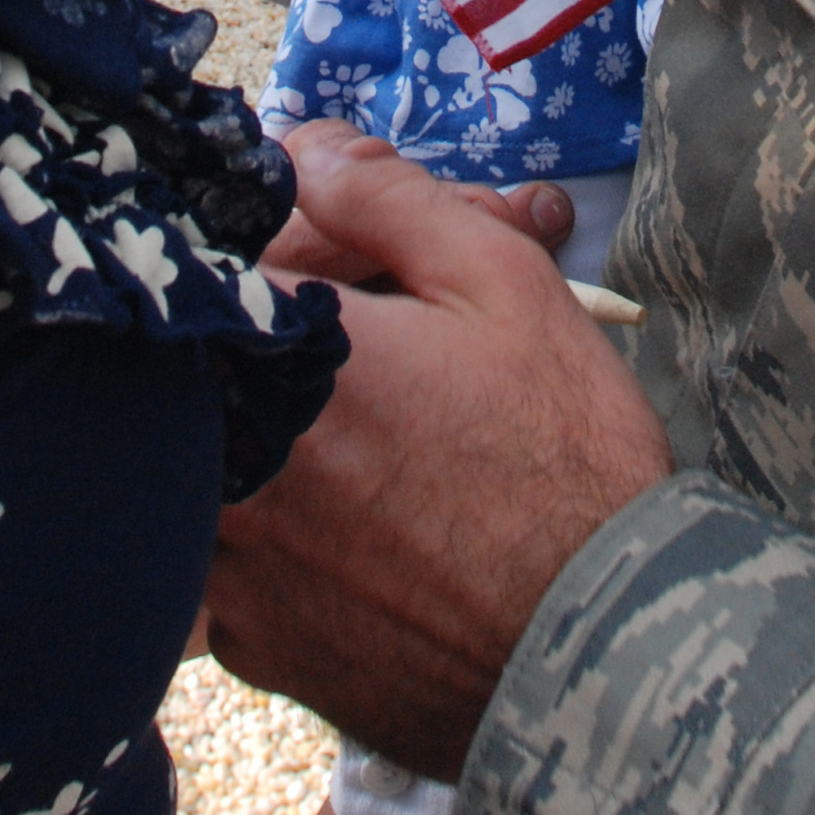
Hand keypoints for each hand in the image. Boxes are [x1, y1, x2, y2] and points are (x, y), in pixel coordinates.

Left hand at [209, 128, 671, 775]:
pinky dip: (284, 517)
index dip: (292, 235)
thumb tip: (306, 151)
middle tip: (393, 338)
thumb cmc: (565, 462)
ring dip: (278, 421)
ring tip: (385, 432)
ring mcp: (226, 559)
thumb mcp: (504, 284)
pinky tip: (373, 519)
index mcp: (286, 354)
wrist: (597, 663)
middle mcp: (229, 457)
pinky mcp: (243, 639)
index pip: (228, 250)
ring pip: (218, 450)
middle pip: (221, 352)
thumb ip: (389, 199)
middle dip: (295, 326)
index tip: (350, 249)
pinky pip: (235, 545)